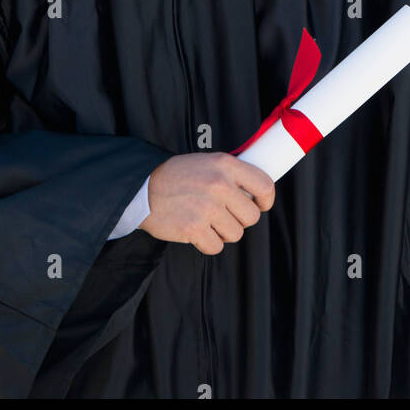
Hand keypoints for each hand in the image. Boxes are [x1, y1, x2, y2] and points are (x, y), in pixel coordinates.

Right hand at [139, 153, 274, 253]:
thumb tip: (255, 194)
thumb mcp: (208, 162)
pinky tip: (197, 231)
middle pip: (252, 217)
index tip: (261, 205)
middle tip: (225, 214)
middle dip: (240, 219)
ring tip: (207, 220)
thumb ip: (231, 175)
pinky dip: (208, 243)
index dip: (266, 200)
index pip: (264, 185)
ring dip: (223, 232)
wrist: (142, 188)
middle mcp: (219, 185)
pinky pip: (216, 247)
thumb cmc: (177, 175)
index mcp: (225, 165)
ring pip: (236, 234)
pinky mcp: (194, 229)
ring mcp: (207, 208)